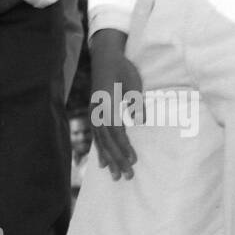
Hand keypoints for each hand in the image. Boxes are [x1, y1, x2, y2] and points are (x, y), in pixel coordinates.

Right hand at [89, 28, 143, 181]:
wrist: (105, 58)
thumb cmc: (122, 68)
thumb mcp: (133, 82)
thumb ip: (135, 102)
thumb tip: (139, 121)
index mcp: (107, 105)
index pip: (116, 132)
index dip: (124, 147)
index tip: (133, 160)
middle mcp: (98, 113)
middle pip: (107, 141)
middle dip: (117, 160)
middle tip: (127, 177)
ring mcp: (94, 116)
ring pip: (101, 142)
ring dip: (108, 160)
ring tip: (115, 176)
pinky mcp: (95, 116)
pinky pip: (96, 138)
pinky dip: (100, 152)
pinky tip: (102, 164)